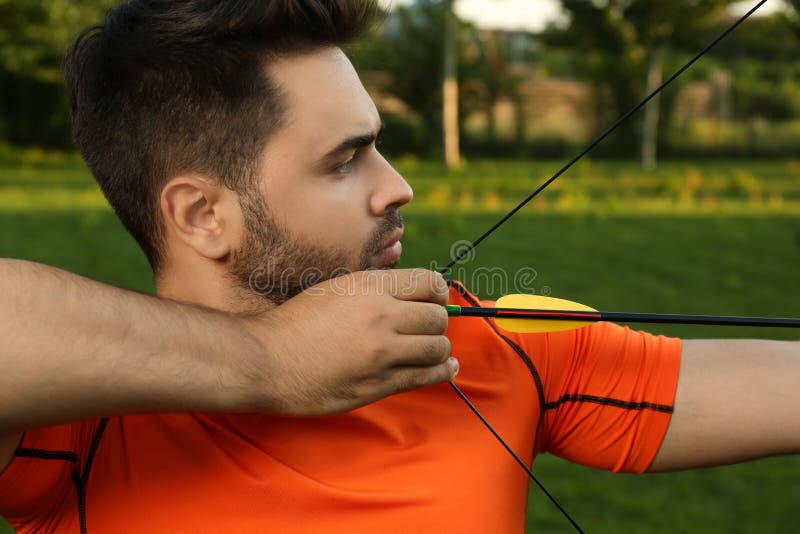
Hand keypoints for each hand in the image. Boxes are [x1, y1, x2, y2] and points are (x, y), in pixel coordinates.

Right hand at [239, 269, 457, 415]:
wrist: (265, 360)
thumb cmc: (296, 322)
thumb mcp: (336, 289)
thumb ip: (374, 290)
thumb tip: (413, 295)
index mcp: (369, 287)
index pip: (430, 282)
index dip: (438, 293)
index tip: (435, 301)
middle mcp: (380, 316)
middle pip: (438, 317)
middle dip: (437, 322)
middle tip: (426, 329)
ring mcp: (381, 352)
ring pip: (437, 347)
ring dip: (438, 349)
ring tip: (430, 350)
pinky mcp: (378, 384)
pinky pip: (425, 376)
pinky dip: (441, 371)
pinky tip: (445, 367)